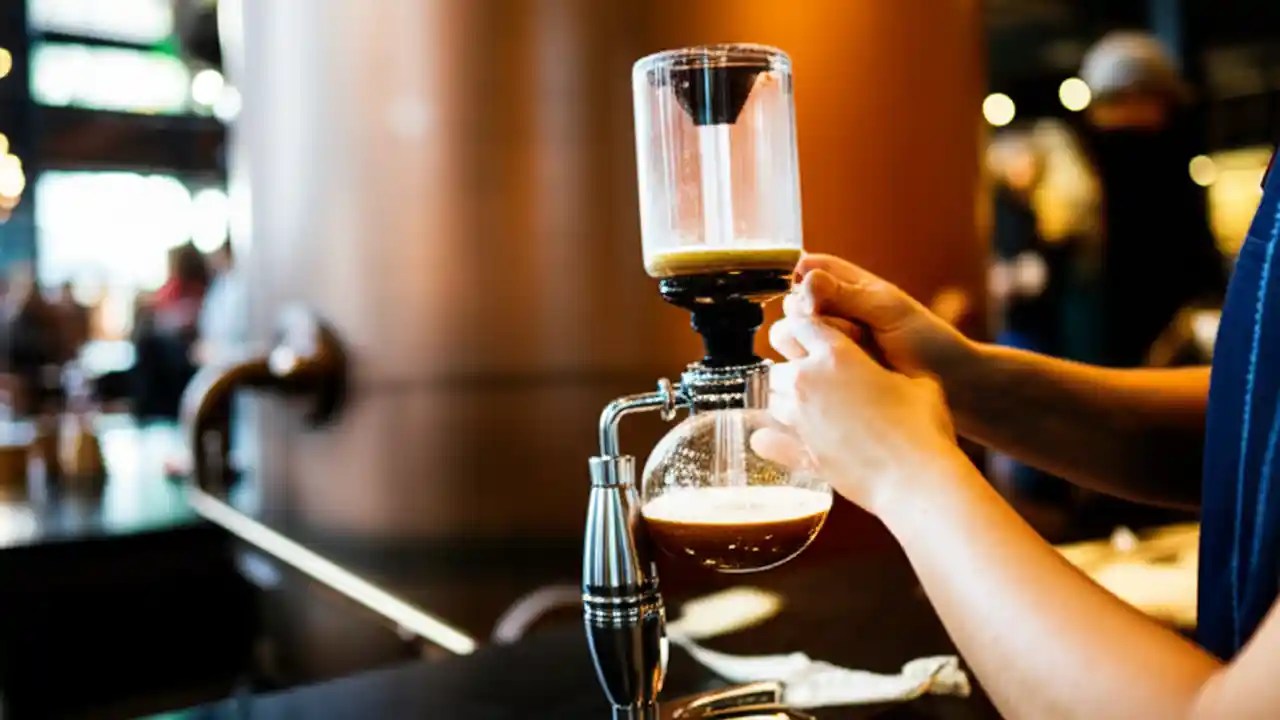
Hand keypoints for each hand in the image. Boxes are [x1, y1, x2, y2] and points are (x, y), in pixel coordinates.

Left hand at [755, 316, 967, 514]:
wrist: (914, 479)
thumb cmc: (922, 427)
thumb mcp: (918, 381)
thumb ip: (892, 366)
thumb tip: (889, 367)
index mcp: (836, 354)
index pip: (801, 323)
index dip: (808, 329)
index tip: (817, 339)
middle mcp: (808, 381)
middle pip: (778, 364)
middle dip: (793, 369)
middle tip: (817, 381)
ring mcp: (798, 418)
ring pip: (770, 398)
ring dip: (784, 401)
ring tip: (807, 409)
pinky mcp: (797, 451)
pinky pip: (764, 438)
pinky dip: (770, 437)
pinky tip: (784, 438)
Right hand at [774, 254, 973, 379]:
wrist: (951, 388)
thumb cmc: (927, 342)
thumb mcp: (889, 310)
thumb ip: (846, 294)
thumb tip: (806, 278)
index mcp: (848, 286)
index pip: (807, 270)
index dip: (801, 279)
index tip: (811, 295)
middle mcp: (831, 313)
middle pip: (791, 305)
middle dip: (811, 316)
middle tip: (850, 329)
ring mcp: (826, 346)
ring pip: (788, 336)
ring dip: (814, 343)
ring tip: (853, 354)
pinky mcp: (825, 376)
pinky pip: (797, 367)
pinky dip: (811, 367)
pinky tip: (839, 373)